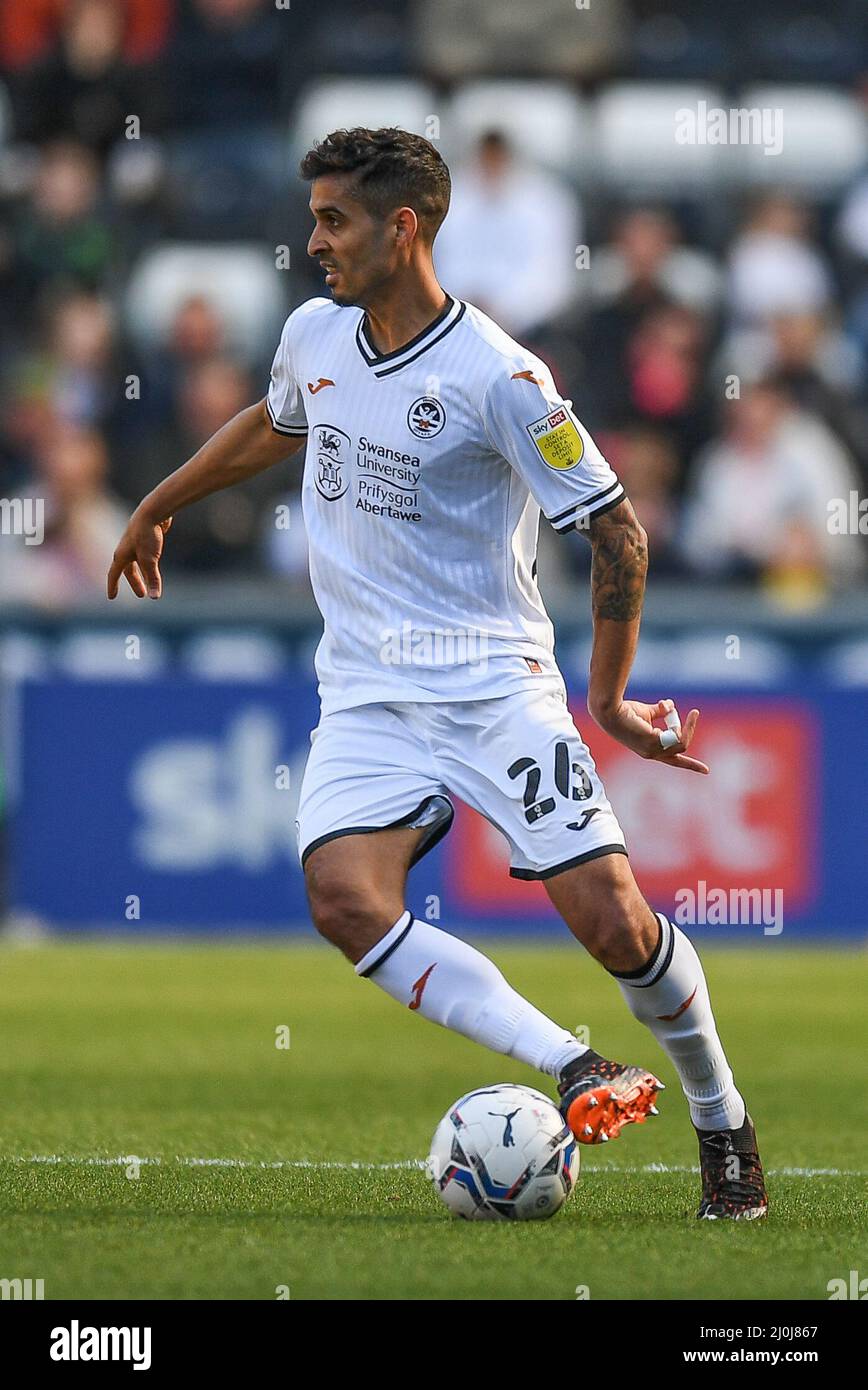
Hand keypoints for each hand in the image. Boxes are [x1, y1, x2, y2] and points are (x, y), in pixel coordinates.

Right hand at [107, 512, 172, 599]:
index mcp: (121, 555)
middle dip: (135, 582)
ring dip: (143, 572)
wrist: (153, 511)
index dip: (112, 586)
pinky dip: (148, 561)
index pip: (114, 574)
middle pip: (129, 570)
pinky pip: (145, 553)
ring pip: (137, 561)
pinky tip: (155, 560)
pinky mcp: (146, 536)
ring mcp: (136, 542)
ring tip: (151, 580)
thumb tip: (155, 597)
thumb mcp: (150, 560)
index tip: (111, 597)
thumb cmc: (147, 535)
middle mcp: (126, 548)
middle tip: (143, 594)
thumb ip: (153, 579)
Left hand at [590, 697, 708, 773]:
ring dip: (688, 725)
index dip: (689, 764)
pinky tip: (671, 709)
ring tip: (685, 710)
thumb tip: (670, 705)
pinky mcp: (653, 743)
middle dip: (690, 732)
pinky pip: (678, 736)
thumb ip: (660, 712)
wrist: (610, 709)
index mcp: (649, 748)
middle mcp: (651, 753)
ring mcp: (652, 750)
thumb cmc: (623, 711)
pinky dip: (683, 723)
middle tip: (694, 712)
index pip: (672, 760)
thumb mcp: (646, 713)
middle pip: (681, 749)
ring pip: (682, 742)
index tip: (706, 770)